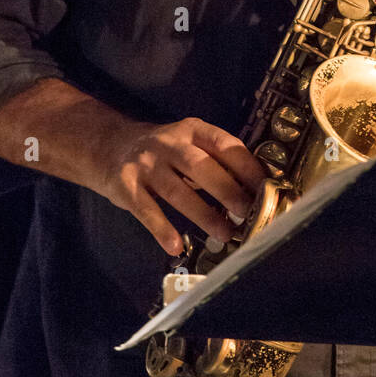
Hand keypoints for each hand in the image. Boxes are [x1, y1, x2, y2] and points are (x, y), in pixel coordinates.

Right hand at [101, 117, 266, 254]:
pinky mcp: (126, 185)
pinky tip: (176, 246)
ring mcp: (146, 164)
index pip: (224, 144)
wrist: (111, 149)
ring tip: (224, 234)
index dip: (246, 165)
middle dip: (227, 190)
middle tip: (247, 212)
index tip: (264, 187)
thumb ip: (216, 161)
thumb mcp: (190, 145)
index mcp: (192, 130)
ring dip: (203, 214)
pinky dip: (162, 229)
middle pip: (201, 166)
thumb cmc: (164, 153)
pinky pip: (146, 210)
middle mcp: (169, 144)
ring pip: (177, 191)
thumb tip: (254, 189)